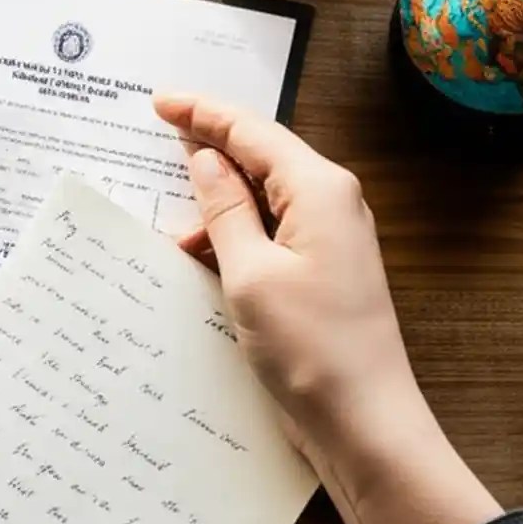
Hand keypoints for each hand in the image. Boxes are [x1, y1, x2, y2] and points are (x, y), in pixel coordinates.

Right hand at [155, 95, 501, 523]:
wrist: (364, 421)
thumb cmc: (312, 348)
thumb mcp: (250, 273)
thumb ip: (225, 209)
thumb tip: (206, 157)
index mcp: (318, 189)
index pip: (252, 130)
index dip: (203, 112)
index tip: (159, 101)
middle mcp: (329, 202)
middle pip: (261, 154)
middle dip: (210, 144)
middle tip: (158, 133)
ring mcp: (327, 237)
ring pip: (261, 195)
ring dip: (216, 200)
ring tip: (170, 215)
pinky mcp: (318, 269)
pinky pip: (268, 230)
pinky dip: (231, 234)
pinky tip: (198, 254)